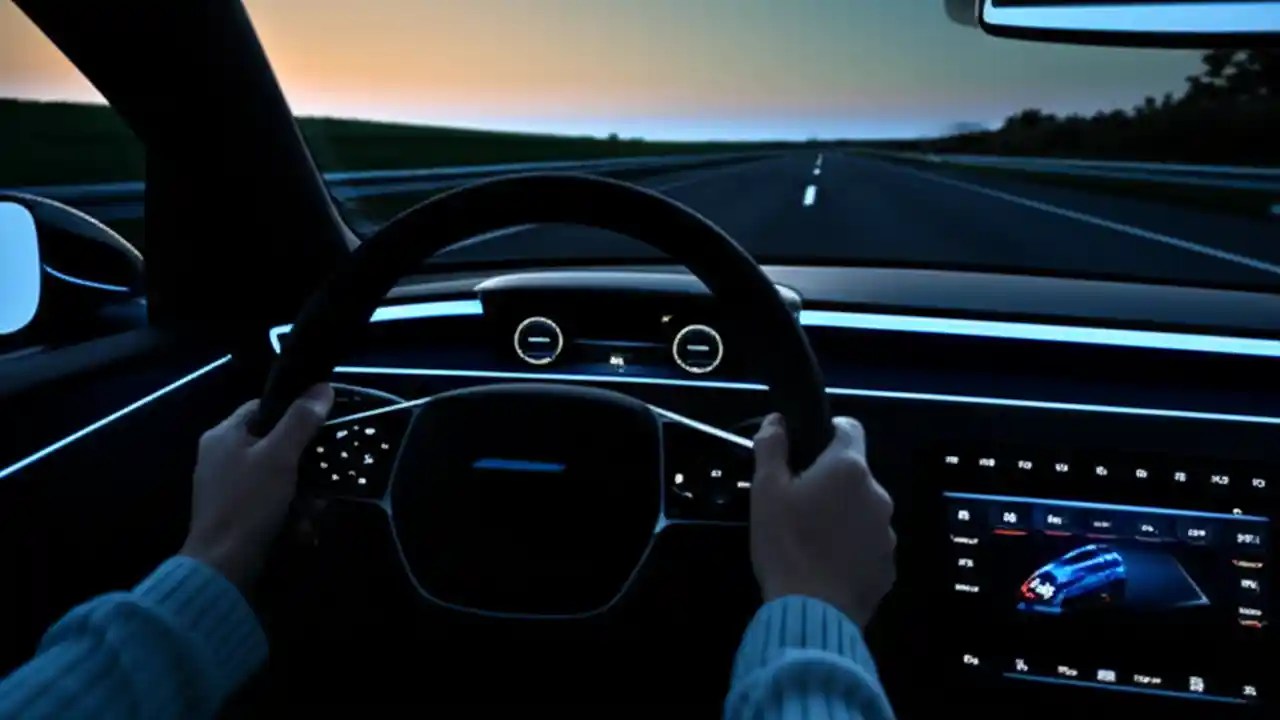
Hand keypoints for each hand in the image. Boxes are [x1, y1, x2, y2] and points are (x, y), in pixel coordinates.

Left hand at [180, 384, 333, 589]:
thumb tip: (322, 387)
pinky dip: (288, 510)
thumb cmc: (249, 503)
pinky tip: (301, 526)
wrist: (222, 565)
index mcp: (223, 435)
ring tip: (315, 509)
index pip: (263, 407)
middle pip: (274, 443)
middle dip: (305, 462)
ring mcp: (226, 486)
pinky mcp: (235, 512)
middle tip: (326, 474)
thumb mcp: (279, 456)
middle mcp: (220, 456)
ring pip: (276, 474)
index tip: (323, 425)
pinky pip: (269, 499)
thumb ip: (300, 421)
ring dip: (302, 491)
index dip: (294, 412)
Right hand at [750, 414, 895, 626]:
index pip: (849, 428)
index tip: (807, 451)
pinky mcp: (888, 567)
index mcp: (849, 469)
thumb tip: (777, 420)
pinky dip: (851, 549)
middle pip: (854, 475)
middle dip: (830, 483)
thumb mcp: (766, 491)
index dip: (828, 432)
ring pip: (862, 511)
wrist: (812, 612)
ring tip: (811, 541)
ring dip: (842, 517)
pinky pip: (868, 546)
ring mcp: (887, 533)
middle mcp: (878, 494)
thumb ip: (771, 448)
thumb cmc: (786, 544)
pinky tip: (826, 566)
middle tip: (798, 505)